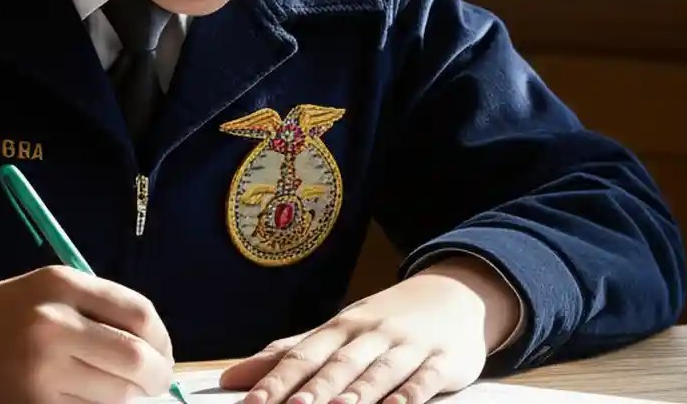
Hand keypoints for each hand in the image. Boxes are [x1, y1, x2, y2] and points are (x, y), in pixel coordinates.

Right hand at [0, 265, 175, 403]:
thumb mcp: (45, 290)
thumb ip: (97, 308)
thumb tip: (154, 348)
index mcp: (61, 284)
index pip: (139, 313)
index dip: (162, 339)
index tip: (162, 353)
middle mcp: (53, 324)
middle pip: (135, 359)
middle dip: (156, 378)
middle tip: (155, 385)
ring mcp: (41, 370)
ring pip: (117, 397)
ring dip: (131, 401)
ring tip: (126, 396)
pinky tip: (94, 403)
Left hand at [219, 256, 520, 403]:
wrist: (454, 294)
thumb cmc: (383, 321)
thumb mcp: (336, 332)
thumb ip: (288, 355)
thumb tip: (231, 379)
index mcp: (339, 329)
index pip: (302, 356)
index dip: (275, 380)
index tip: (251, 403)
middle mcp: (369, 335)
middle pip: (336, 365)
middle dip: (311, 389)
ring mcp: (407, 347)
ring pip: (377, 373)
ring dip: (355, 393)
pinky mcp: (442, 361)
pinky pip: (424, 381)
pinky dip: (409, 396)